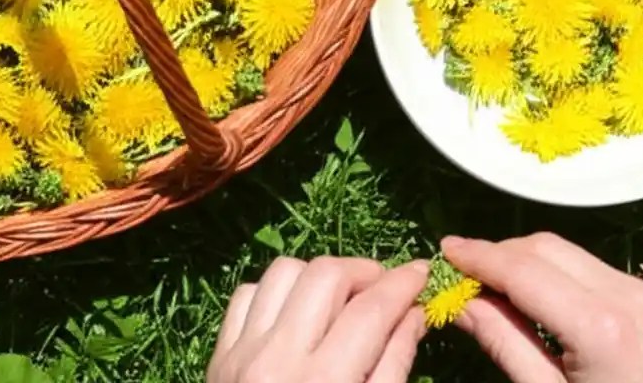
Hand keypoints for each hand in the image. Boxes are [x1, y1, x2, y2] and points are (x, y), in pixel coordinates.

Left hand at [208, 256, 429, 382]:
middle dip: (364, 272)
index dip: (403, 284)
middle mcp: (278, 357)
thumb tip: (414, 313)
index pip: (371, 310)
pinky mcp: (220, 354)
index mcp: (324, 382)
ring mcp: (242, 352)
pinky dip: (277, 292)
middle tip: (383, 290)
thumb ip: (392, 365)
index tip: (422, 272)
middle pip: (325, 276)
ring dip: (319, 276)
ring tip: (341, 299)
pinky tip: (297, 313)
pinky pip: (248, 295)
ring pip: (283, 272)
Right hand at [442, 234, 642, 382]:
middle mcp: (625, 295)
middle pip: (545, 248)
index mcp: (599, 326)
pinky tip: (535, 297)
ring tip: (492, 286)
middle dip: (499, 254)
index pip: (523, 271)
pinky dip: (554, 273)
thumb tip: (461, 304)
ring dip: (525, 261)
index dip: (478, 257)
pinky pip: (591, 270)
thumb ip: (505, 345)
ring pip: (568, 254)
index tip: (443, 252)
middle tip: (461, 274)